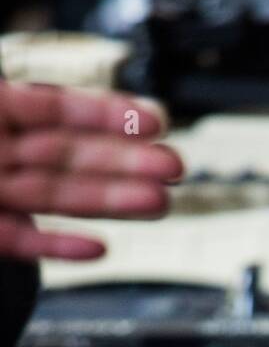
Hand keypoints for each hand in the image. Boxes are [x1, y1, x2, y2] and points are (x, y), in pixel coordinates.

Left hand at [0, 81, 182, 260]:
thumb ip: (3, 96)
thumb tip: (45, 97)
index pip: (55, 109)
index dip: (104, 115)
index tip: (154, 123)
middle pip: (68, 155)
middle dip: (124, 162)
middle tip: (174, 167)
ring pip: (56, 196)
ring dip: (110, 202)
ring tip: (158, 203)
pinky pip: (20, 241)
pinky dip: (59, 247)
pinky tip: (99, 250)